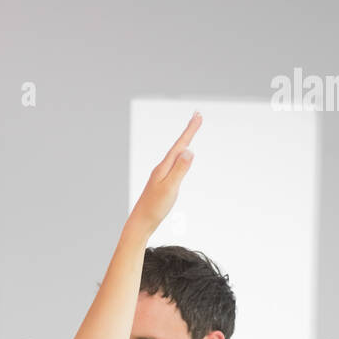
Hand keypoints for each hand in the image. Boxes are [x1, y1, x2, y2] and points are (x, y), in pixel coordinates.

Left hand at [129, 111, 201, 234]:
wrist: (140, 223)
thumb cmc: (154, 208)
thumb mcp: (170, 188)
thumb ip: (180, 169)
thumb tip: (189, 150)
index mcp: (164, 167)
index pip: (180, 145)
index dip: (190, 131)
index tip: (198, 116)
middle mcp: (161, 168)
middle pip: (177, 147)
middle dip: (188, 132)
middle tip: (197, 116)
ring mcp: (160, 176)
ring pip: (175, 155)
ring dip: (183, 143)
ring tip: (190, 133)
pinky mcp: (161, 183)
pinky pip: (173, 165)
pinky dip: (179, 156)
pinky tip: (179, 158)